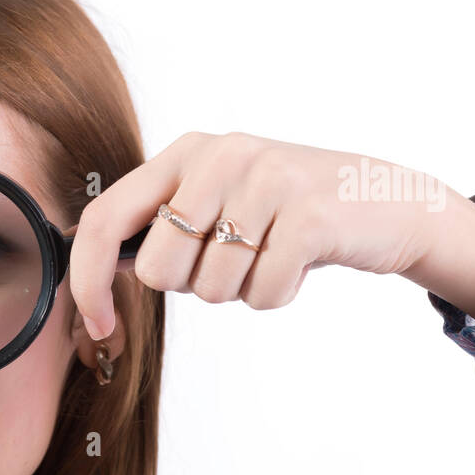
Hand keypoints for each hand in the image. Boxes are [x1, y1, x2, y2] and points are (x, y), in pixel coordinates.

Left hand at [67, 131, 474, 337]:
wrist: (386, 200)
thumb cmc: (286, 213)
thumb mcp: (217, 201)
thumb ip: (161, 227)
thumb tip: (100, 275)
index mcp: (186, 153)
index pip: (105, 218)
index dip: (89, 278)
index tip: (96, 322)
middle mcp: (220, 156)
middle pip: (161, 269)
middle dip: (193, 285)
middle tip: (235, 259)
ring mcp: (266, 180)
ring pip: (213, 288)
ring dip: (241, 290)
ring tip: (272, 254)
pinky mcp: (308, 216)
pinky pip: (261, 293)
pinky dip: (278, 294)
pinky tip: (299, 263)